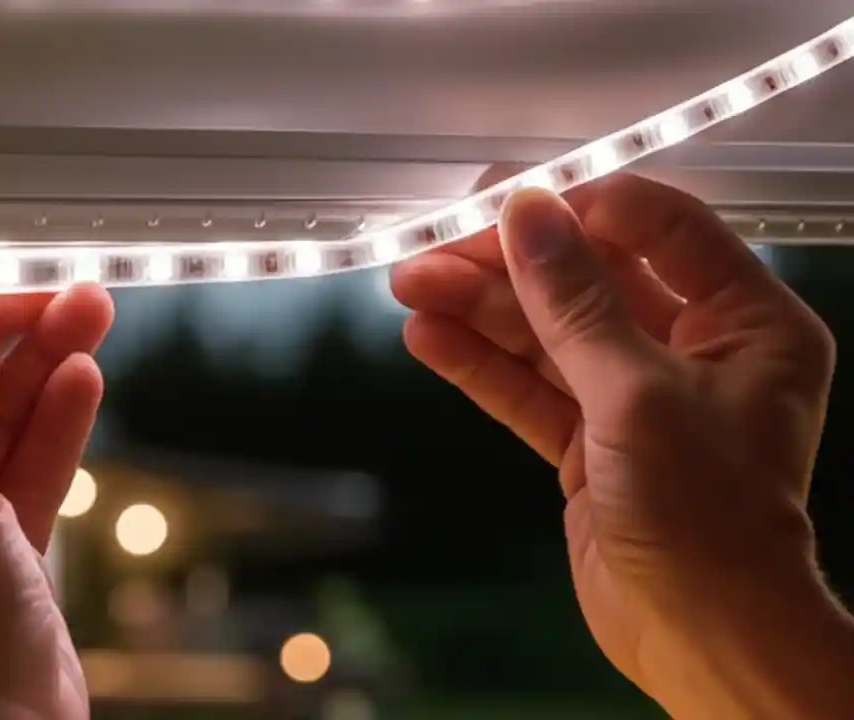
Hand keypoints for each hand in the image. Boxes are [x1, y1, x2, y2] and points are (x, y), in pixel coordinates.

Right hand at [392, 173, 853, 717]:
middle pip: (590, 281)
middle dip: (510, 263)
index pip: (661, 229)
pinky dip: (480, 365)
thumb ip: (576, 302)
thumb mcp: (639, 394)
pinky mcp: (588, 443)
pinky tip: (428, 338)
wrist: (698, 637)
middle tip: (435, 241)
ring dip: (479, 309)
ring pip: (548, 335)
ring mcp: (635, 397)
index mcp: (747, 321)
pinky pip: (529, 388)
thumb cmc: (704, 514)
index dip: (583, 207)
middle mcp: (693, 350)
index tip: (506, 198)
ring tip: (409, 284)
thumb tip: (525, 213)